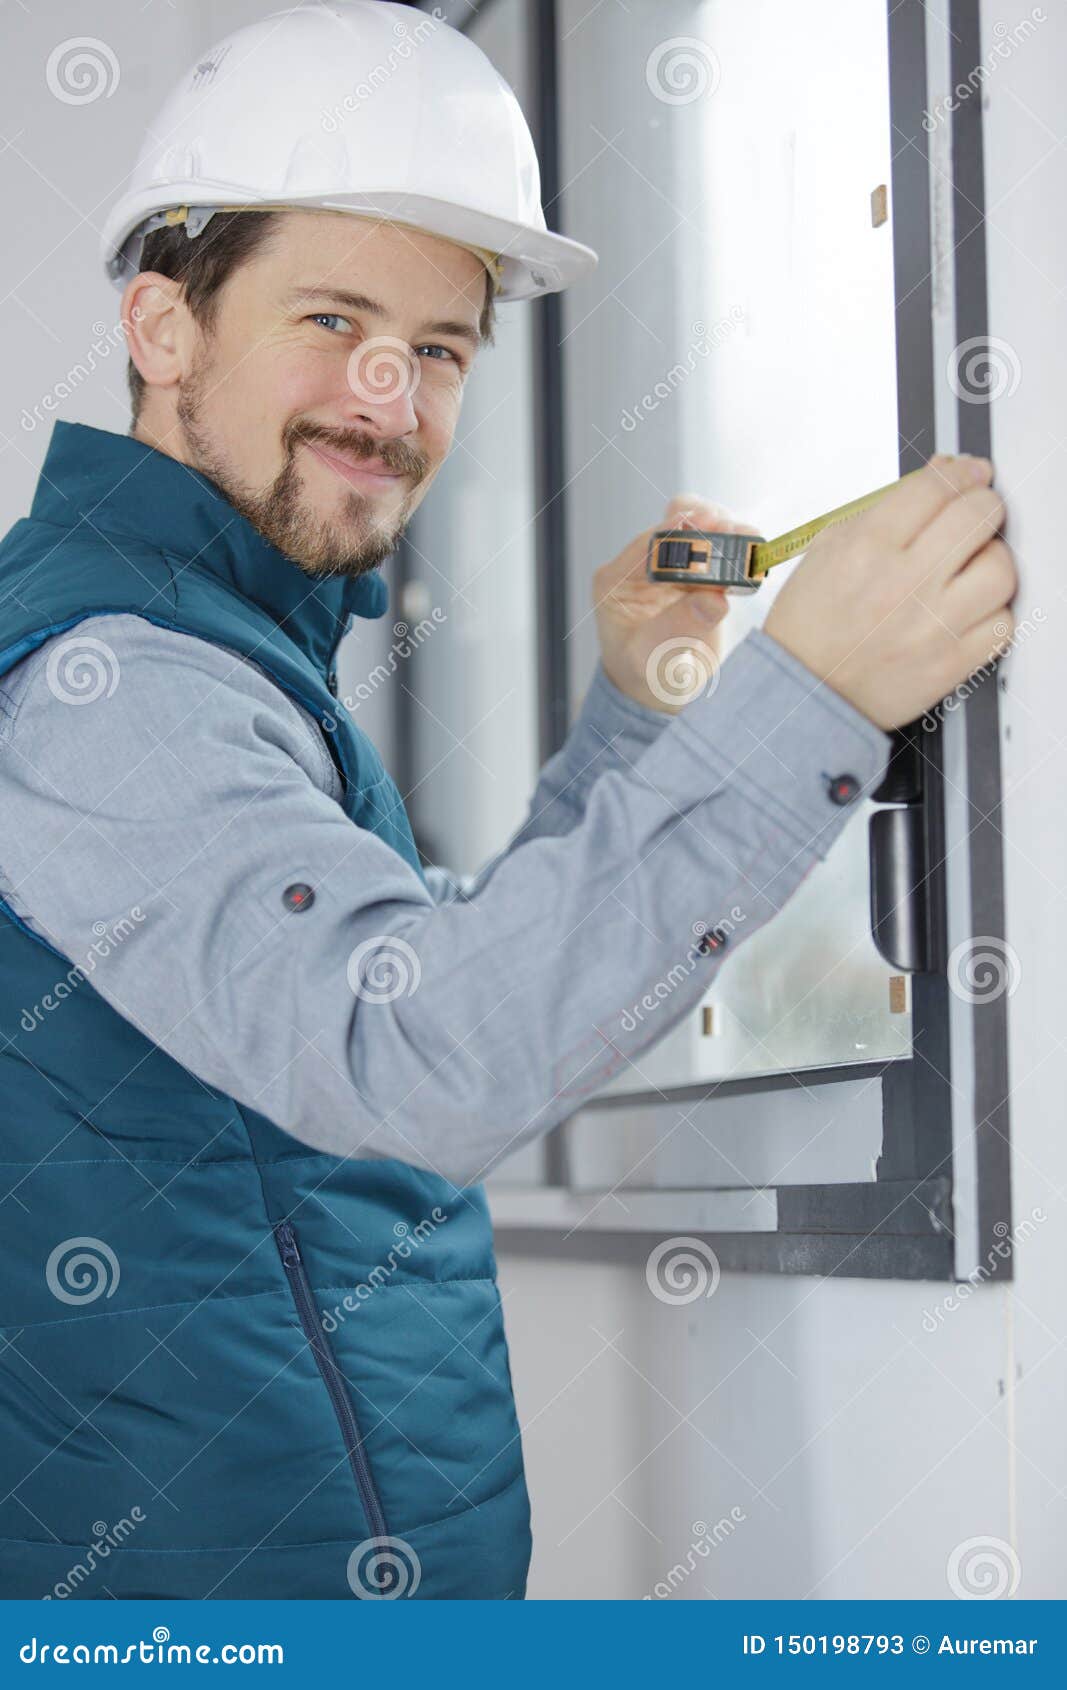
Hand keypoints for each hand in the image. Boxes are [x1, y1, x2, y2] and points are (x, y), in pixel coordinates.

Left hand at [593, 494, 759, 713]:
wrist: (659, 690)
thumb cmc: (645, 678)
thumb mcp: (653, 660)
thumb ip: (678, 629)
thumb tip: (715, 600)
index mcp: (616, 582)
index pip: (648, 545)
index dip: (680, 534)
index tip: (711, 529)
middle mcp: (642, 566)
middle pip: (676, 524)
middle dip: (710, 525)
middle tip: (739, 535)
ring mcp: (673, 566)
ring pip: (703, 528)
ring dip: (728, 532)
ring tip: (752, 545)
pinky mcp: (700, 573)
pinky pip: (720, 550)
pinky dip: (738, 549)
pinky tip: (754, 559)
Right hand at [763, 454, 1016, 730]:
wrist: (802, 689)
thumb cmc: (810, 626)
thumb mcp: (828, 549)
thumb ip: (886, 509)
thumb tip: (939, 478)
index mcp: (867, 548)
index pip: (937, 486)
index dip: (962, 472)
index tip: (970, 473)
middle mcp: (903, 584)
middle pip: (978, 516)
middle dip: (982, 504)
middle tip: (975, 513)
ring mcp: (932, 626)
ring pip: (1000, 570)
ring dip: (991, 559)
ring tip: (971, 566)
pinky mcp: (950, 664)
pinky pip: (1001, 625)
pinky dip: (992, 612)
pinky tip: (968, 608)